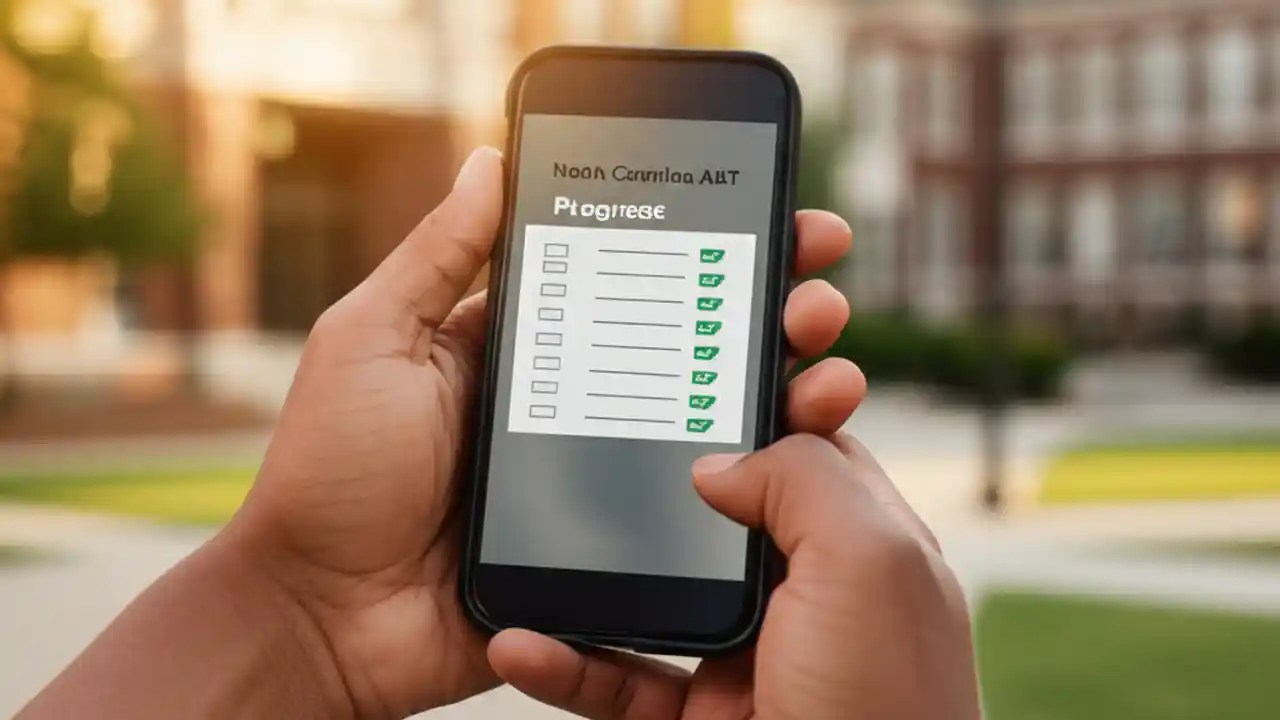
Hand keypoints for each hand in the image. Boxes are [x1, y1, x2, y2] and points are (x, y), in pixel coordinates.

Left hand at [223, 147, 862, 717]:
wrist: (325, 616)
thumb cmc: (333, 471)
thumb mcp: (373, 339)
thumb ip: (438, 258)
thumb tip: (489, 161)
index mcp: (525, 346)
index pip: (634, 282)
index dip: (706, 249)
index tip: (777, 221)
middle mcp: (573, 402)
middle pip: (689, 349)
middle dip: (768, 317)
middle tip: (817, 301)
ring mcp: (595, 475)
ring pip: (707, 430)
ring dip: (778, 398)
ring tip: (827, 376)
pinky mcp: (606, 545)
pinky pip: (689, 516)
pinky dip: (748, 490)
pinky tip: (794, 461)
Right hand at [487, 434, 980, 719]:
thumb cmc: (888, 705)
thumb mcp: (870, 564)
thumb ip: (804, 481)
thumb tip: (716, 463)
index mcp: (861, 548)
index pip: (802, 449)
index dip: (753, 405)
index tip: (687, 365)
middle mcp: (804, 597)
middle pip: (717, 514)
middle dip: (655, 474)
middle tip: (586, 428)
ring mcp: (747, 658)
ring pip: (651, 593)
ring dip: (588, 573)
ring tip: (530, 533)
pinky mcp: (696, 717)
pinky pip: (615, 679)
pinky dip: (563, 663)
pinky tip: (518, 643)